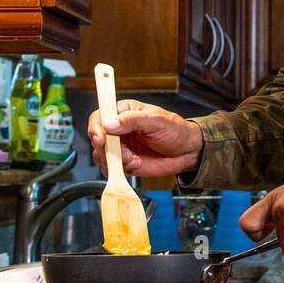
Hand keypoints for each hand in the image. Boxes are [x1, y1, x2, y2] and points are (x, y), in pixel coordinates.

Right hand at [87, 100, 203, 176]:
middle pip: (97, 138)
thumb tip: (110, 124)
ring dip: (116, 160)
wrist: (187, 152)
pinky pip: (110, 168)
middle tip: (125, 153)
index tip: (102, 138)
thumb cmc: (176, 131)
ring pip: (101, 155)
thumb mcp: (157, 120)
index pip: (99, 116)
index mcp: (124, 112)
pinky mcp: (124, 162)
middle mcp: (119, 129)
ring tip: (135, 159)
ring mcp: (120, 146)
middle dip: (107, 149)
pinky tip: (137, 164)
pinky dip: (121, 170)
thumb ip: (133, 120)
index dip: (96, 128)